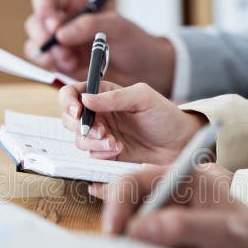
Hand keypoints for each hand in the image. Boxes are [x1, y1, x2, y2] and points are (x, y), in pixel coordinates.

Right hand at [24, 0, 176, 95]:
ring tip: (70, 61)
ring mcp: (62, 45)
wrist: (144, 69)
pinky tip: (71, 68)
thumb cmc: (134, 41)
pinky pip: (46, 65)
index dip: (45, 10)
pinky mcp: (64, 65)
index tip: (55, 25)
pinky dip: (53, 67)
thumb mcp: (117, 27)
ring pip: (36, 46)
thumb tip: (60, 33)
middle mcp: (64, 23)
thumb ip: (89, 26)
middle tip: (62, 48)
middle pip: (35, 23)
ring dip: (48, 54)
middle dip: (44, 37)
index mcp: (76, 5)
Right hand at [59, 80, 205, 163]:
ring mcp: (102, 134)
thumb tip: (86, 98)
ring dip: (94, 142)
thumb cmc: (165, 116)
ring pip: (79, 139)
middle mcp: (99, 113)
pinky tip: (119, 149)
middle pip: (69, 119)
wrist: (179, 145)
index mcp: (104, 94)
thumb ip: (114, 98)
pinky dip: (101, 153)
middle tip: (101, 131)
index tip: (77, 112)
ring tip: (116, 143)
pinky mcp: (106, 152)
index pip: (73, 93)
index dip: (68, 101)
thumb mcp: (143, 98)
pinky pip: (91, 154)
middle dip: (81, 127)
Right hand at [99, 164, 247, 247]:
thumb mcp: (225, 235)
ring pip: (130, 235)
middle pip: (125, 208)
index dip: (117, 205)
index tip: (114, 235)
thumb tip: (137, 228)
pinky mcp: (166, 246)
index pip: (134, 181)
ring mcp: (166, 223)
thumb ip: (184, 227)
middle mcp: (171, 197)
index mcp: (185, 179)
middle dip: (120, 234)